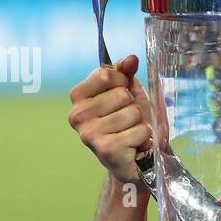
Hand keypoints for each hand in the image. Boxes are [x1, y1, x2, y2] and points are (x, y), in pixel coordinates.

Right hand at [68, 54, 153, 184]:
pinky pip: (139, 131)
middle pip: (121, 94)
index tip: (122, 97)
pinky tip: (134, 146)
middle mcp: (77, 115)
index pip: (107, 73)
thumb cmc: (129, 124)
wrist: (136, 160)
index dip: (123, 83)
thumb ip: (126, 73)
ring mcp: (89, 134)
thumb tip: (131, 59)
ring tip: (131, 134)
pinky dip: (144, 138)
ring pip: (133, 113)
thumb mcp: (128, 93)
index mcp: (78, 97)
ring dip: (139, 124)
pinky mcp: (106, 149)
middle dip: (133, 107)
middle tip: (127, 122)